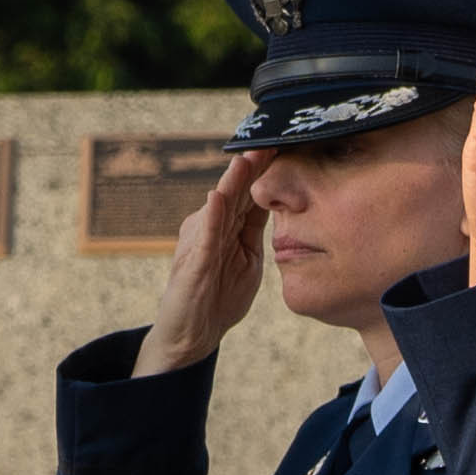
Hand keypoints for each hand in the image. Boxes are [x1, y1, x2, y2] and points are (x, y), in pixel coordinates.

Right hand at [137, 152, 273, 374]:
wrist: (190, 336)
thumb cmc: (217, 300)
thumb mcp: (248, 260)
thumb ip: (254, 232)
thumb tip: (277, 203)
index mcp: (230, 228)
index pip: (251, 192)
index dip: (266, 169)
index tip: (286, 143)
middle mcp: (212, 228)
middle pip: (236, 191)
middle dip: (252, 165)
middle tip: (270, 138)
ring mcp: (201, 244)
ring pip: (220, 207)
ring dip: (233, 182)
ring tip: (245, 158)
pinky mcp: (194, 264)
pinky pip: (205, 237)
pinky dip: (212, 216)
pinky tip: (218, 197)